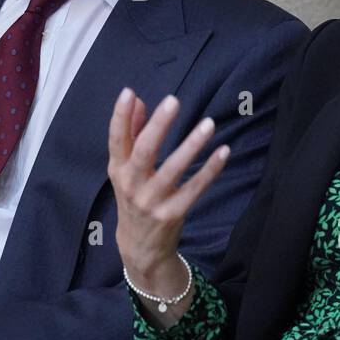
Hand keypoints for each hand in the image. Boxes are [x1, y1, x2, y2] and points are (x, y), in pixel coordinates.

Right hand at [108, 88, 229, 302]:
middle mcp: (131, 185)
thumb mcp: (125, 170)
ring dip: (192, 145)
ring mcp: (152, 202)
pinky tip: (223, 152)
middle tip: (173, 101)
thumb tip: (137, 100)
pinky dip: (210, 170)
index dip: (120, 116)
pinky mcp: (172, 214)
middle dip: (159, 125)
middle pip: (144, 151)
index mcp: (117, 170)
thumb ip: (130, 134)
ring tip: (209, 124)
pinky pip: (195, 189)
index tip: (128, 92)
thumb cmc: (134, 197)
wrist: (140, 247)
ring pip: (173, 170)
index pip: (115, 140)